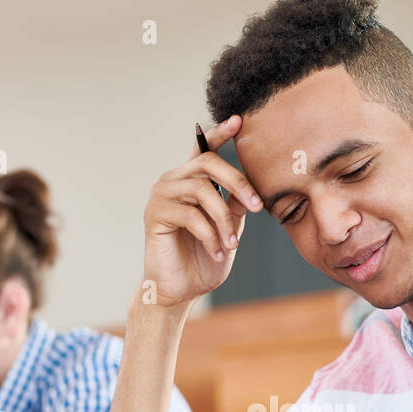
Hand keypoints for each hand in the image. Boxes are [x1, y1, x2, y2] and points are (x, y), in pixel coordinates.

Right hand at [142, 115, 263, 308]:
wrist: (179, 291)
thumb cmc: (203, 260)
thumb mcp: (229, 229)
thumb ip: (236, 204)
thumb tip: (252, 185)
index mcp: (190, 182)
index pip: (204, 150)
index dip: (219, 133)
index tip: (238, 120)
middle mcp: (172, 182)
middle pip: (207, 163)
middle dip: (237, 181)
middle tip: (258, 206)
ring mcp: (160, 196)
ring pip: (202, 191)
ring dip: (224, 220)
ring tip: (231, 245)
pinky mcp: (154, 215)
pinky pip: (191, 215)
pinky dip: (210, 236)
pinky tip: (216, 253)